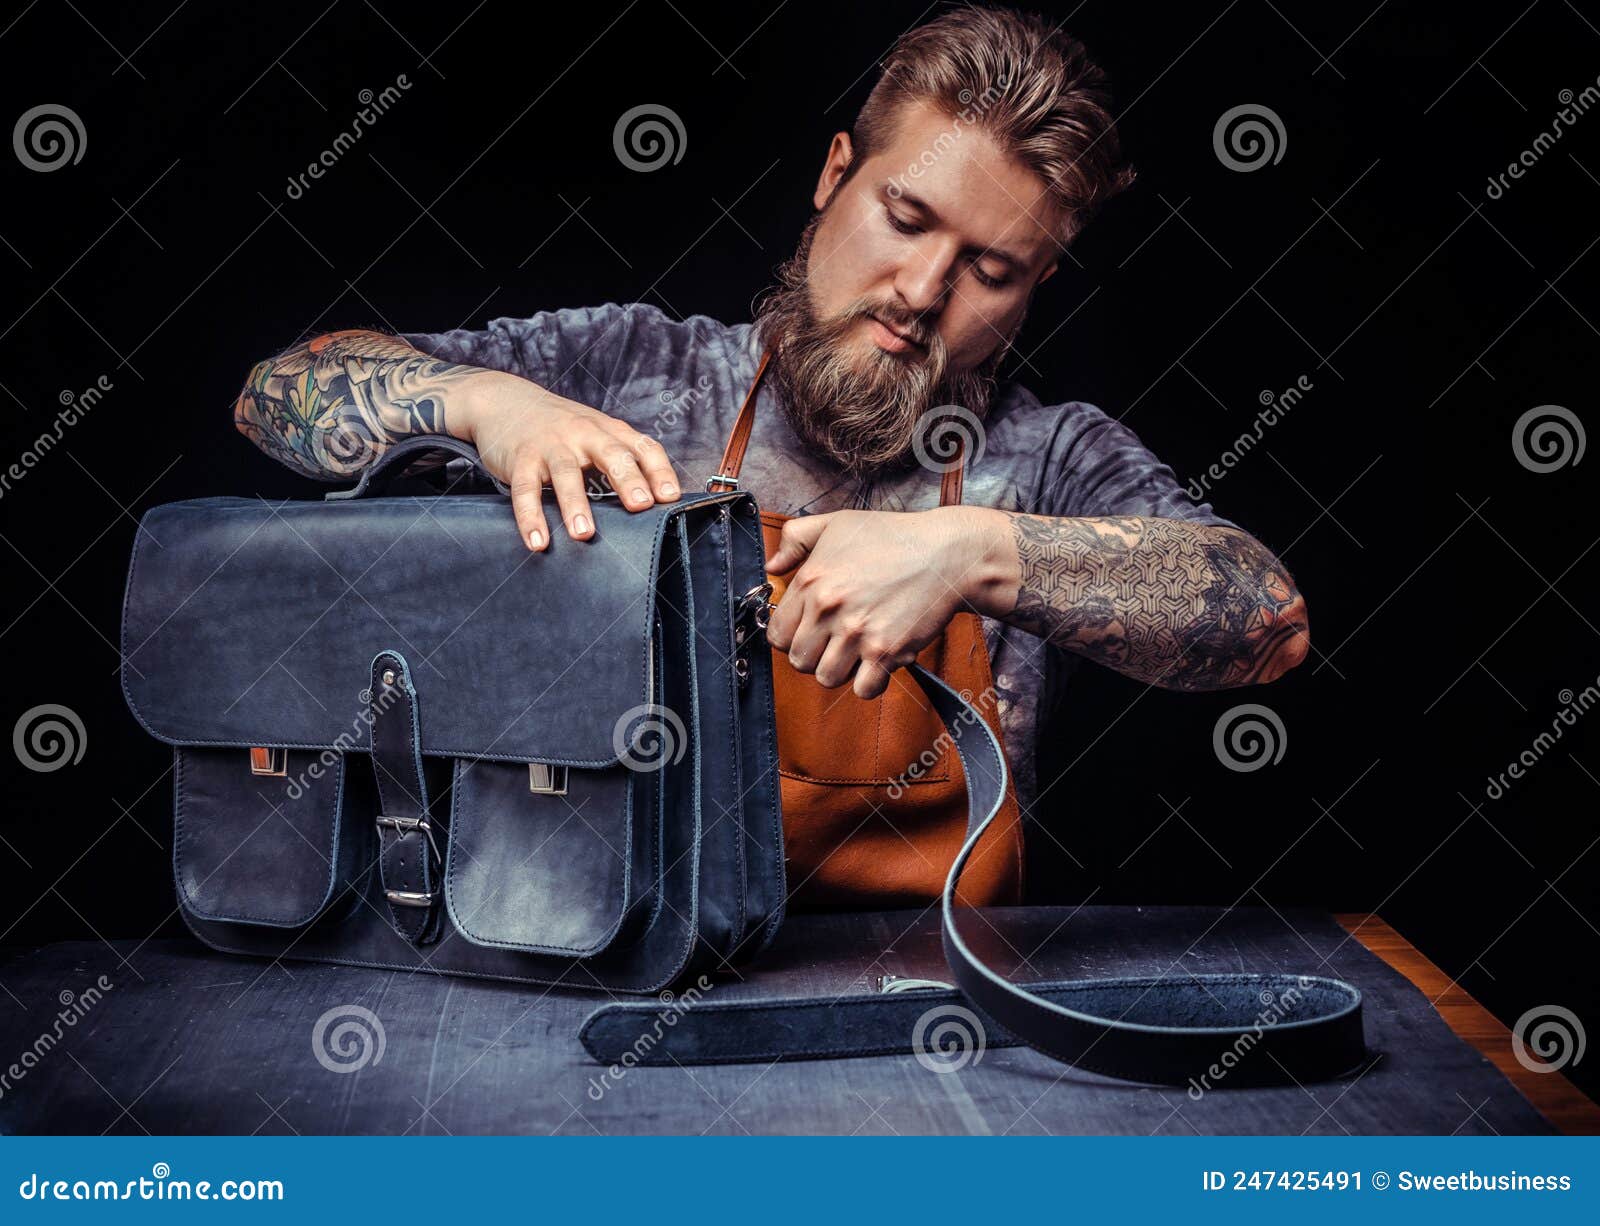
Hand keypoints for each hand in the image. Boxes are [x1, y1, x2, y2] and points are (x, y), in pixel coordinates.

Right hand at [456, 371, 679, 549]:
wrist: (505, 402)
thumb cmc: (562, 428)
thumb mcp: (596, 434)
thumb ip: (622, 460)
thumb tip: (654, 505)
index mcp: (609, 431)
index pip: (643, 447)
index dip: (659, 471)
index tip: (671, 497)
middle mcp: (584, 434)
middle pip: (611, 455)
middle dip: (628, 480)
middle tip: (640, 505)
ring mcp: (551, 445)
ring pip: (566, 473)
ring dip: (575, 504)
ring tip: (583, 534)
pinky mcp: (521, 459)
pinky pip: (525, 489)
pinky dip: (531, 516)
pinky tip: (538, 541)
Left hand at [764, 507, 1010, 698]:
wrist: (946, 554)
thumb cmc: (893, 537)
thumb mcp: (836, 523)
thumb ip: (795, 539)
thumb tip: (771, 567)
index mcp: (811, 580)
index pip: (776, 635)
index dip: (791, 636)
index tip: (808, 631)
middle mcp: (829, 609)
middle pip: (799, 662)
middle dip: (815, 656)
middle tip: (835, 642)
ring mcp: (858, 633)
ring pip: (827, 678)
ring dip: (842, 670)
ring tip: (857, 650)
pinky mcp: (887, 651)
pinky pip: (864, 690)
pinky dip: (871, 682)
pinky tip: (879, 661)